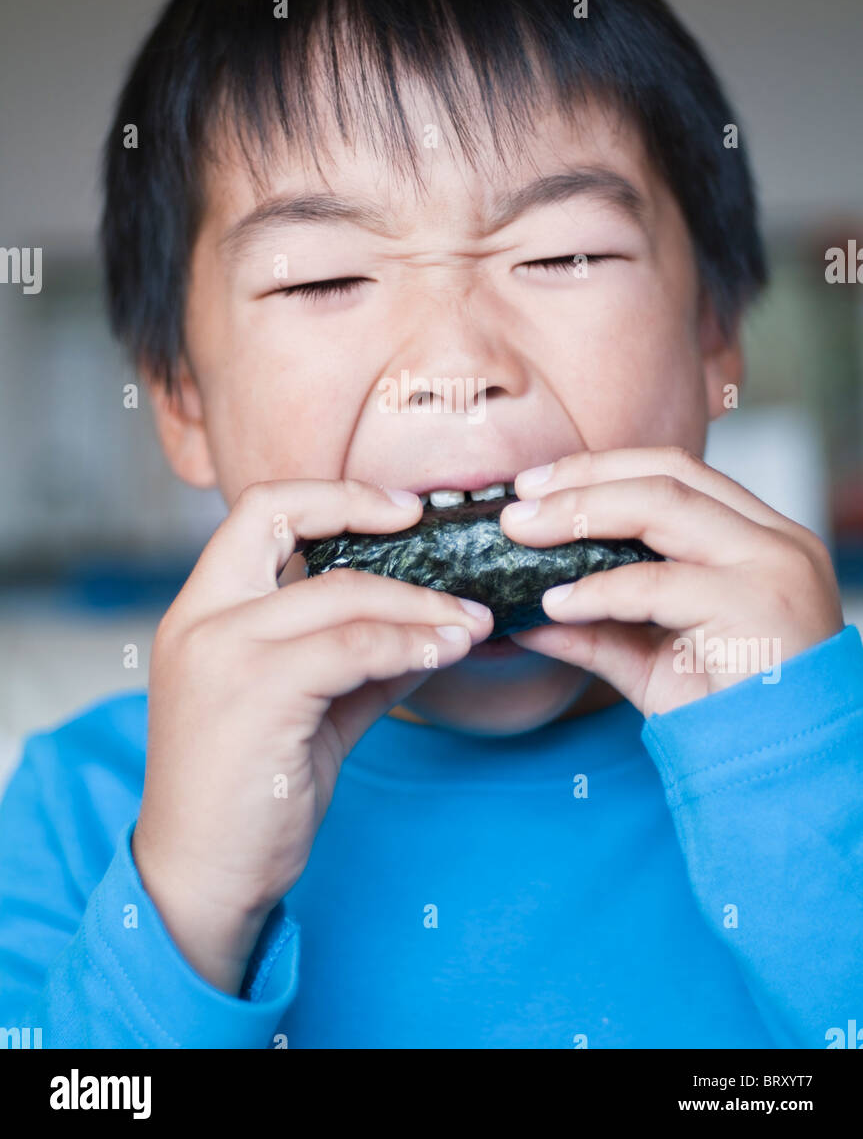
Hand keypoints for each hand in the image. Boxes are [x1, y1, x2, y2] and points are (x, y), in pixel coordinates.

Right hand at [132, 478, 491, 993]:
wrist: (201, 882)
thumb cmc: (249, 796)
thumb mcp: (306, 711)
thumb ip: (359, 664)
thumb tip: (433, 629)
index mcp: (201, 611)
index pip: (258, 511)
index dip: (331, 496)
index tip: (399, 509)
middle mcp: (200, 619)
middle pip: (283, 518)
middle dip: (366, 509)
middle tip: (440, 539)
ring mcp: (222, 653)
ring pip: (339, 591)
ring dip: (419, 604)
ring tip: (469, 623)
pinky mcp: (256, 694)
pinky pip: (353, 648)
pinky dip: (410, 645)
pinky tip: (444, 654)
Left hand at [501, 447, 843, 717]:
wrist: (785, 773)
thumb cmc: (727, 713)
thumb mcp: (648, 659)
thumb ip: (592, 629)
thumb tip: (520, 616)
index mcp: (757, 537)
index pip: (675, 470)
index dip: (599, 468)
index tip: (535, 483)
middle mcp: (774, 540)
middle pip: (667, 474)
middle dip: (582, 479)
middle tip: (516, 504)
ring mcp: (772, 566)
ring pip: (664, 505)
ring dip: (581, 513)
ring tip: (522, 534)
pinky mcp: (758, 605)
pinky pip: (659, 583)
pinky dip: (598, 589)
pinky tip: (556, 604)